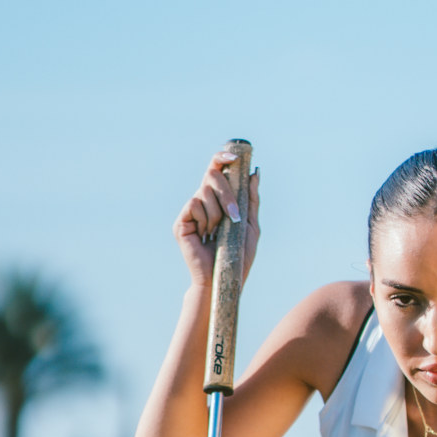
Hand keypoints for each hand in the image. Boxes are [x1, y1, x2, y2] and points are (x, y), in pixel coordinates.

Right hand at [173, 149, 260, 286]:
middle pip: (212, 175)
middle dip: (227, 193)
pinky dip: (205, 219)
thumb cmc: (237, 256)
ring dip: (218, 213)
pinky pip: (194, 204)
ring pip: (204, 191)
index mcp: (218, 200)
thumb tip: (254, 173)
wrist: (223, 279)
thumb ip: (251, 200)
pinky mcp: (181, 221)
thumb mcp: (250, 226)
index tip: (235, 157)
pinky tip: (206, 236)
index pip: (217, 170)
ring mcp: (191, 211)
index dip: (223, 158)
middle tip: (234, 215)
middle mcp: (203, 201)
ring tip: (218, 233)